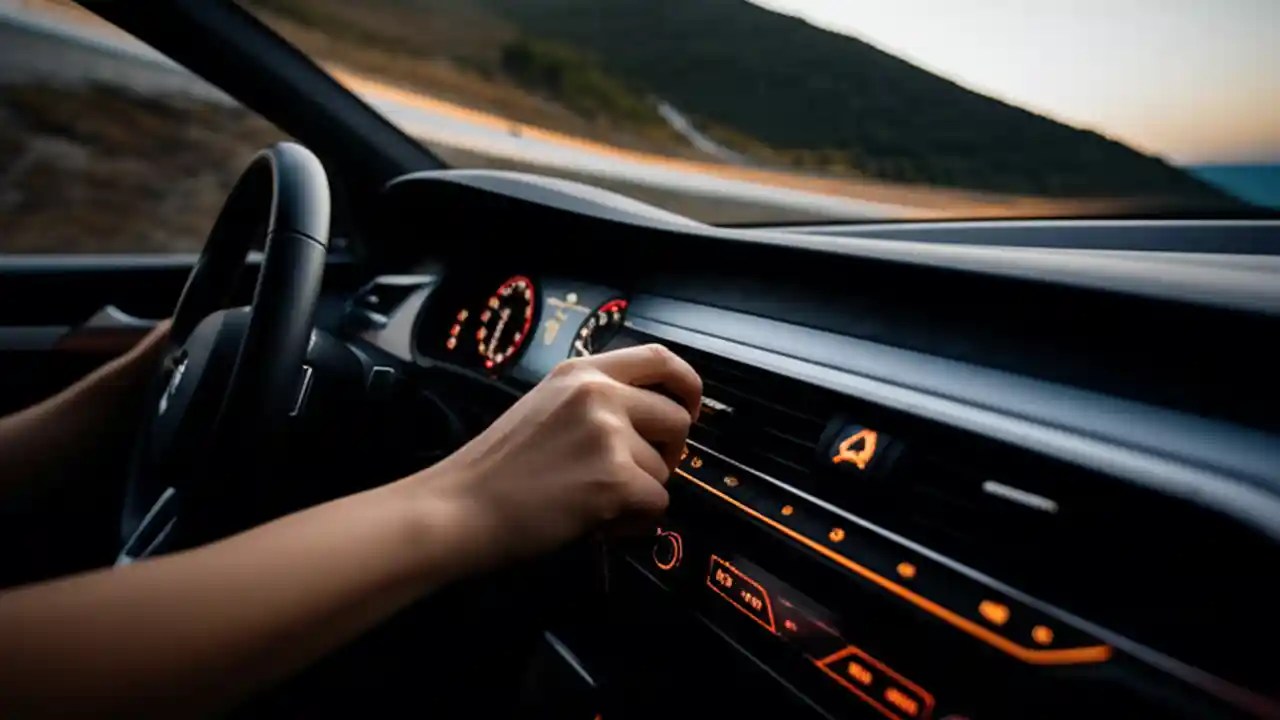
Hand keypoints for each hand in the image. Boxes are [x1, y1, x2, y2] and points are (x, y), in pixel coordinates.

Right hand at [410, 344, 701, 568]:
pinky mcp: (615, 480)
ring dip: (640, 494)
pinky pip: (657, 506)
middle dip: (668, 454)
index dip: (687, 386)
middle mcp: (599, 395)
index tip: (689, 409)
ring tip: (593, 502)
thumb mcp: (545, 407)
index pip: (660, 359)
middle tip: (632, 476)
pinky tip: (598, 524)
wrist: (460, 508)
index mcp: (581, 373)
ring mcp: (609, 435)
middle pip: (677, 419)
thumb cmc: (495, 471)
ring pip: (665, 470)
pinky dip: (634, 524)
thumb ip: (595, 404)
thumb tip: (649, 424)